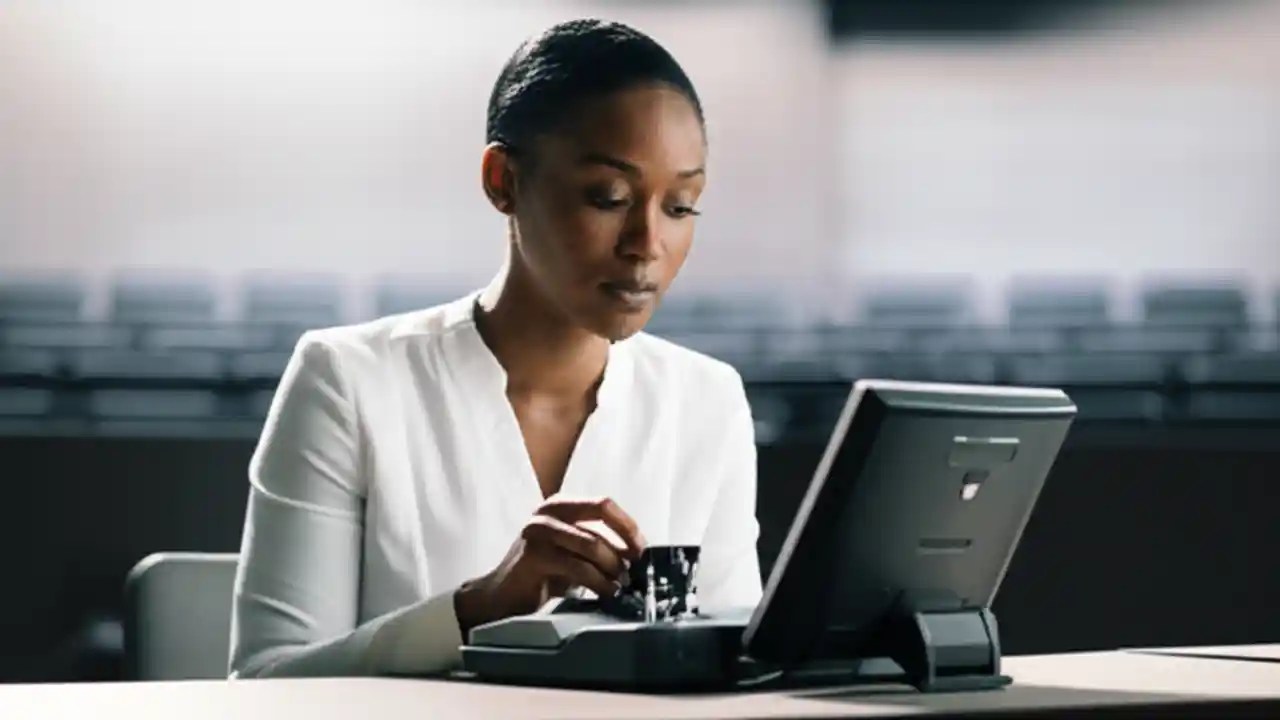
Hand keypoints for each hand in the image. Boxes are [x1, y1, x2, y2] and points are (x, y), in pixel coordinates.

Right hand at [454, 497, 646, 634]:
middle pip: (601, 510)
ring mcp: (538, 531)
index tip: (642, 550)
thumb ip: (599, 547)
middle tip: (636, 568)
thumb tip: (637, 554)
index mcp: (560, 505)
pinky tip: (606, 593)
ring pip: (592, 543)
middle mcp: (548, 511)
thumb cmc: (541, 575)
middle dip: (624, 541)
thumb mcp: (574, 553)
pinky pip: (578, 567)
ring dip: (613, 568)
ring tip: (622, 586)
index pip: (604, 504)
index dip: (628, 526)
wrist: (501, 597)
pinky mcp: (534, 557)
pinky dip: (599, 582)